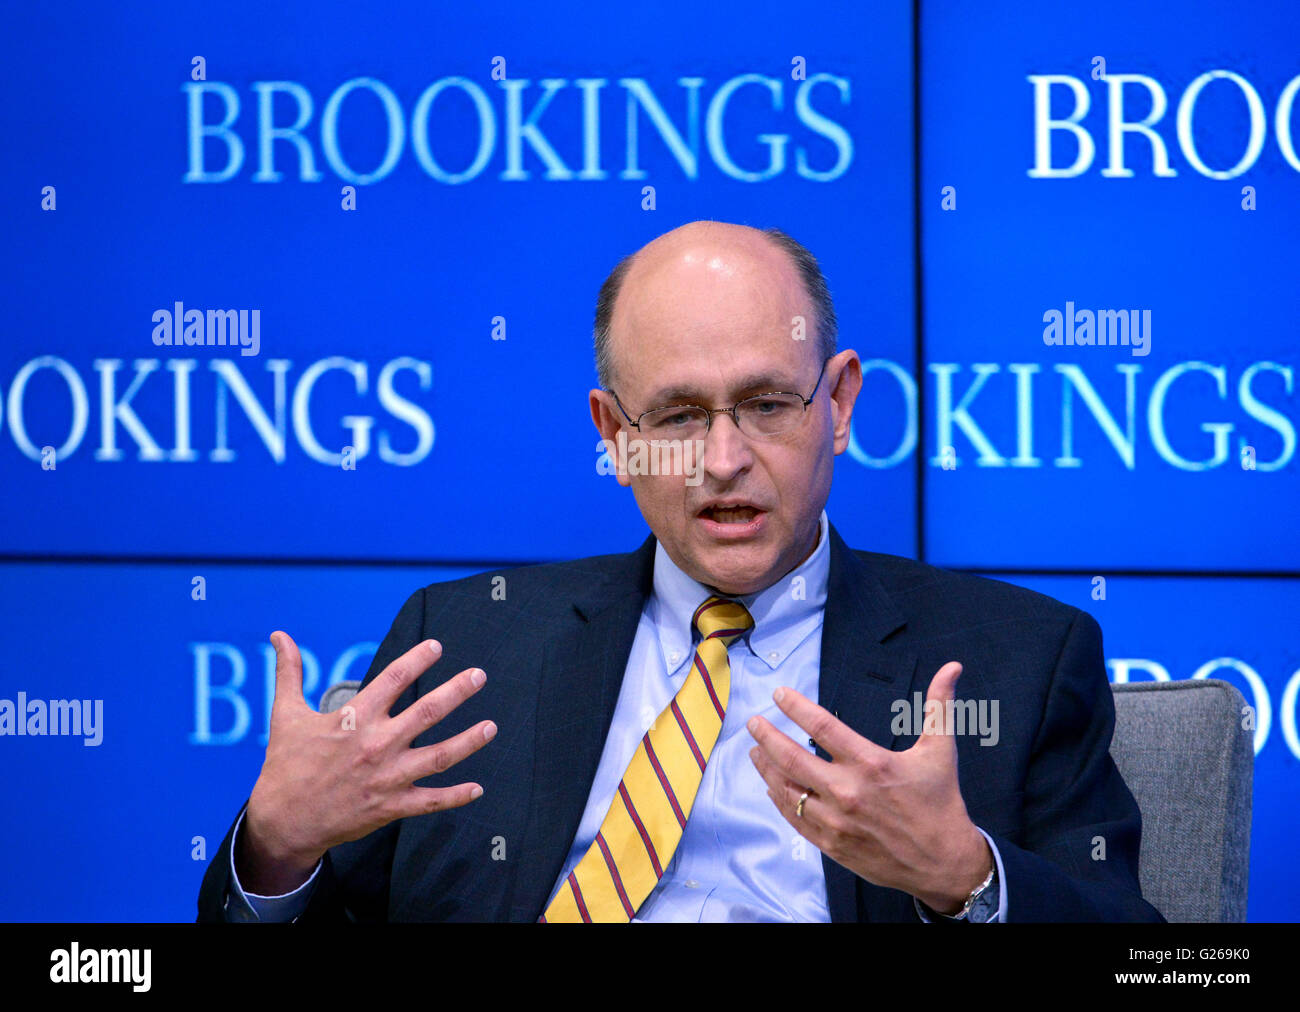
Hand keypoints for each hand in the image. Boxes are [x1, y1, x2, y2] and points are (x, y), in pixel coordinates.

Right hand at [237, 631, 495, 894]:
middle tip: (479, 675)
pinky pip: (431, 801)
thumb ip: (289, 672)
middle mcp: (376, 745)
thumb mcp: (286, 715)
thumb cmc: (285, 765)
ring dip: (469, 740)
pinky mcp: (391, 806)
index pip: (394, 679)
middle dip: (457, 691)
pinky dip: (456, 796)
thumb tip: (279, 635)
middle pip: (427, 712)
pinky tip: (478, 788)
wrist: (283, 822)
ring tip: (492, 726)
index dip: (417, 659)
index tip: (437, 646)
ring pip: (439, 756)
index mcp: (354, 718)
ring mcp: (387, 777)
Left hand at [747, 661, 991, 912]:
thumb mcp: (941, 750)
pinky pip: (795, 818)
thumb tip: (952, 667)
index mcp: (871, 764)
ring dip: (766, 767)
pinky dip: (779, 799)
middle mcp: (848, 792)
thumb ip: (939, 706)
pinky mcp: (832, 844)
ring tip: (755, 751)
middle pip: (792, 758)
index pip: (822, 728)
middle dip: (767, 736)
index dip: (796, 708)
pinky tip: (772, 786)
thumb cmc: (941, 802)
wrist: (944, 862)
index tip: (779, 694)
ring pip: (787, 790)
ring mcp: (836, 821)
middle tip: (752, 722)